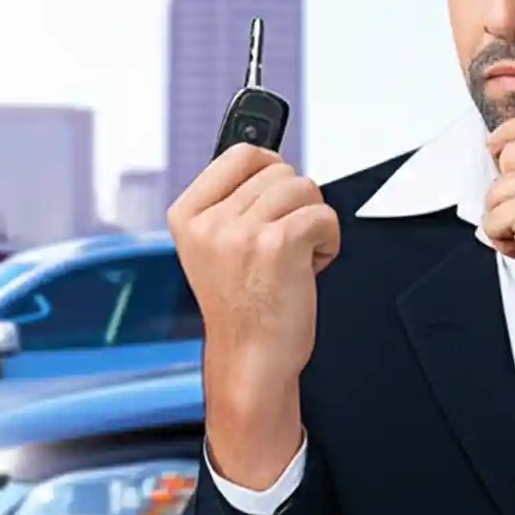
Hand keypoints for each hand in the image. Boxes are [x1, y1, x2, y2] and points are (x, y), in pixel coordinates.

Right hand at [166, 143, 338, 488]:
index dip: (269, 170)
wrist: (249, 361)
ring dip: (311, 222)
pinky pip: (323, 216)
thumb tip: (270, 156)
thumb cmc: (241, 307)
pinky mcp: (277, 245)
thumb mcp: (214, 247)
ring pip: (304, 188)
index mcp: (186, 215)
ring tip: (292, 258)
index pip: (240, 153)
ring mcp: (240, 232)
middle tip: (279, 246)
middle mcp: (209, 221)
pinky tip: (306, 269)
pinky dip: (327, 243)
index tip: (270, 197)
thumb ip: (231, 202)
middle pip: (279, 169)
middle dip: (293, 204)